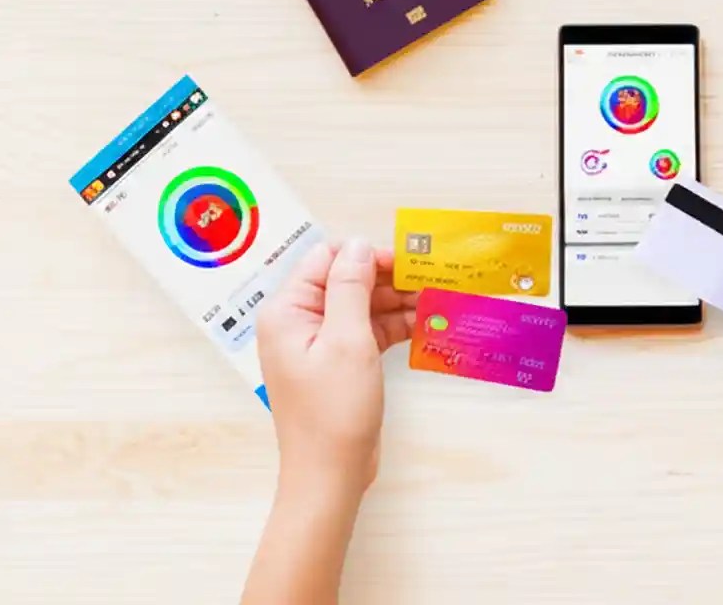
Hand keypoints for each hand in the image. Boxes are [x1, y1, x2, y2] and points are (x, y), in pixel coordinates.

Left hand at [256, 239, 417, 494]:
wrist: (330, 475)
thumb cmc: (334, 412)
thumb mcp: (347, 342)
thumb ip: (351, 288)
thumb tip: (359, 245)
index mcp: (287, 311)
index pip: (326, 260)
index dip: (367, 256)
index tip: (409, 261)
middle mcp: (297, 322)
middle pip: (346, 281)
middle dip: (387, 278)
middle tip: (431, 280)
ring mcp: (318, 344)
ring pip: (361, 306)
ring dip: (396, 302)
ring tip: (435, 301)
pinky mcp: (338, 363)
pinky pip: (366, 331)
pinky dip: (393, 326)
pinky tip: (424, 324)